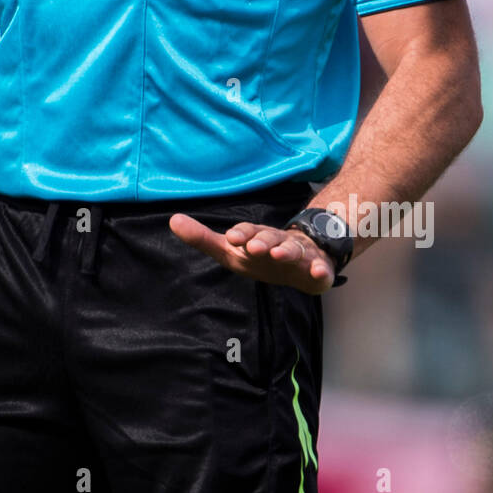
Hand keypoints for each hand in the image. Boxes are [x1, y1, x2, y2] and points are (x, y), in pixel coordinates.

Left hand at [169, 215, 335, 293]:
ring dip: (287, 251)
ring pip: (294, 250)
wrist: (302, 263)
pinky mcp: (317, 270)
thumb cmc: (259, 256)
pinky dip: (319, 269)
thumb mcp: (229, 251)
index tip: (232, 237)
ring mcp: (299, 255)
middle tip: (254, 246)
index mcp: (256, 237)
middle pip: (271, 238)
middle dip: (263, 241)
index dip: (241, 234)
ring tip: (280, 254)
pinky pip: (320, 269)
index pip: (248, 232)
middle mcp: (278, 242)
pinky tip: (316, 271)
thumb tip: (172, 220)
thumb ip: (202, 239)